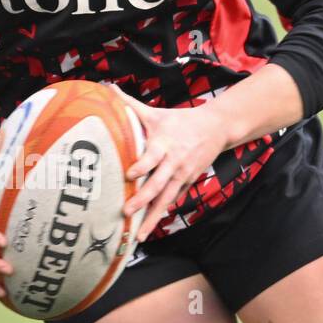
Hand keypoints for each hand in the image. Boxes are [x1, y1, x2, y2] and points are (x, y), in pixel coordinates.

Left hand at [111, 86, 229, 241]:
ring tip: (139, 234)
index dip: (141, 166)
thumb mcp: (156, 113)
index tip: (128, 175)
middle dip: (143, 199)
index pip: (152, 157)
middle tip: (126, 211)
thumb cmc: (179, 120)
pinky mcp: (187, 183)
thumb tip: (107, 87)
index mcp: (165, 144)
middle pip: (158, 184)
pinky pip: (173, 201)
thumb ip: (130, 104)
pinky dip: (161, 215)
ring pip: (166, 200)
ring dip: (152, 218)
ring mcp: (182, 176)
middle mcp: (174, 163)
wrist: (216, 129)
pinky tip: (149, 228)